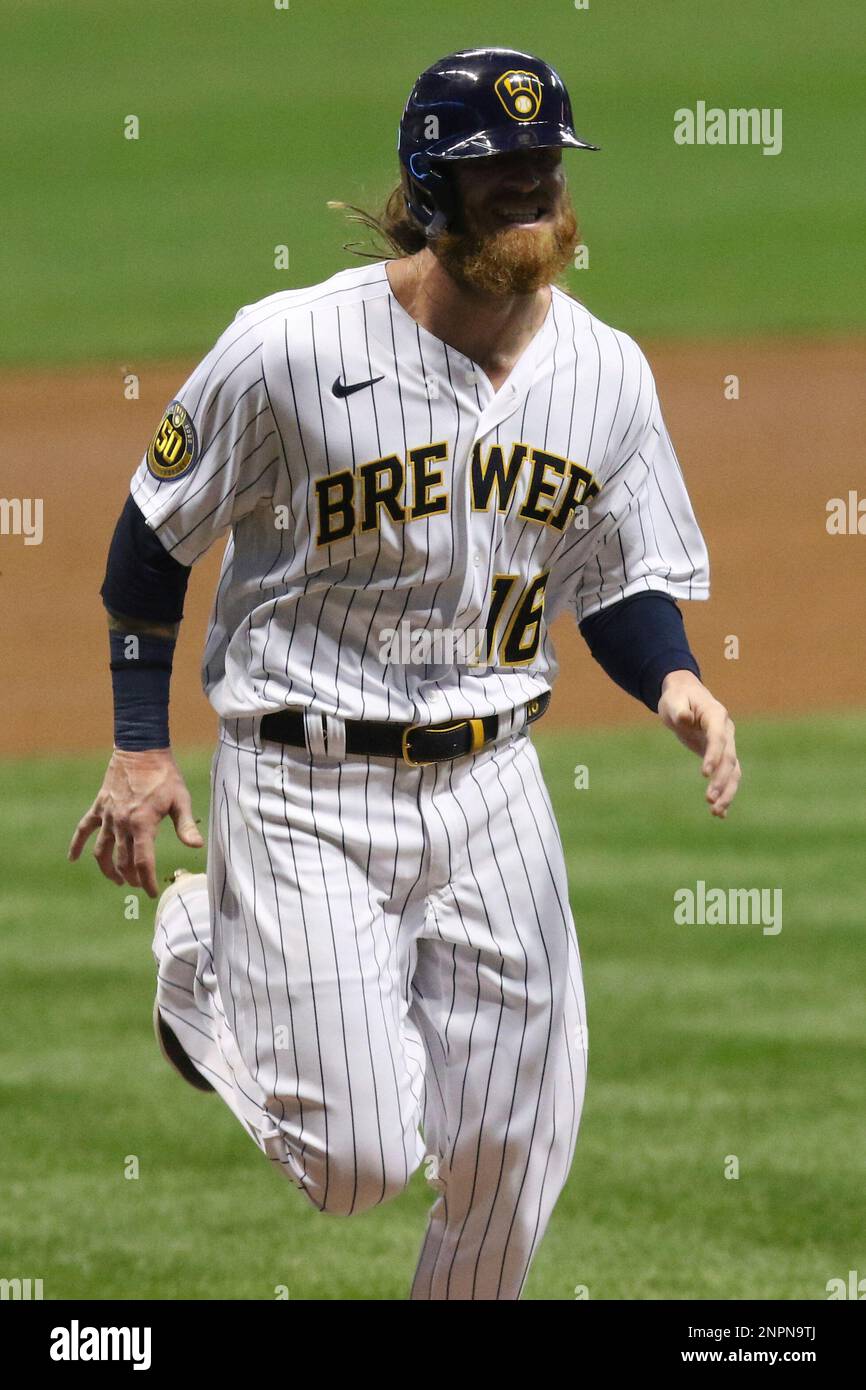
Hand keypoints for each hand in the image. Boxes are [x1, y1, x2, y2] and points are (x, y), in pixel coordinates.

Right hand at [68, 748, 203, 897]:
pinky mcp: (99, 807)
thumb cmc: (164, 775)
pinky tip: (73, 859)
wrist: (141, 749)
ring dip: (108, 869)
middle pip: (123, 860)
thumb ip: (185, 825)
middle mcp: (122, 823)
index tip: (153, 892)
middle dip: (132, 877)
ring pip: (102, 851)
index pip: (144, 862)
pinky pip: (83, 829)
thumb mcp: (180, 799)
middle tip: (139, 884)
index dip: (148, 880)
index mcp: (143, 824)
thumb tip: (196, 847)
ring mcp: (107, 816)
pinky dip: (77, 844)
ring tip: (118, 880)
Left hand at [657, 671, 741, 817]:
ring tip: (715, 812)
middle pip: (729, 759)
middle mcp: (727, 731)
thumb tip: (685, 718)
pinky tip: (719, 814)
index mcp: (716, 715)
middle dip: (721, 780)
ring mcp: (727, 745)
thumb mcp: (673, 701)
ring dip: (727, 792)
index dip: (714, 756)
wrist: (685, 695)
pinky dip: (725, 793)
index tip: (704, 774)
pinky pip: (728, 776)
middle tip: (709, 799)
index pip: (719, 738)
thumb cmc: (677, 697)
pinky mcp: (721, 756)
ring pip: (733, 772)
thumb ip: (679, 710)